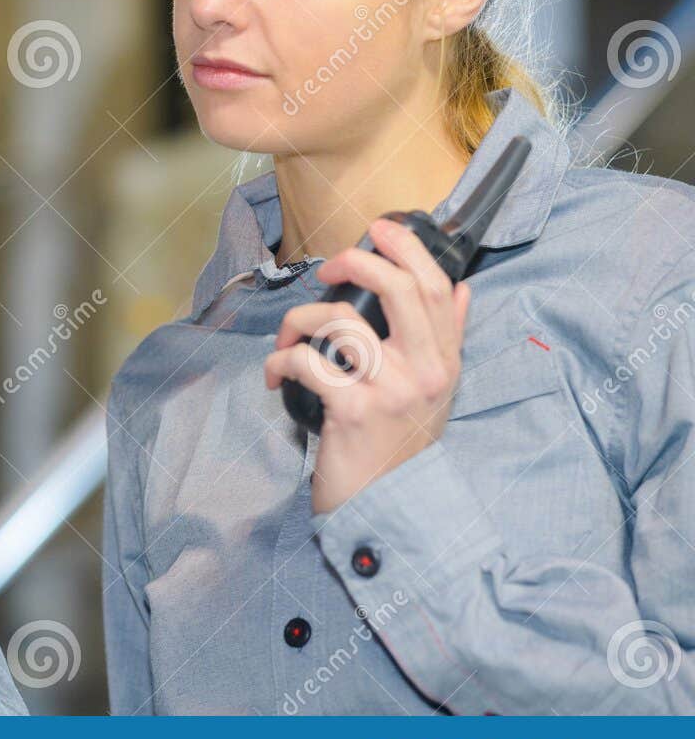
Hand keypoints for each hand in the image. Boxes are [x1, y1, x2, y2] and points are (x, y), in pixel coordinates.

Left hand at [262, 217, 471, 514]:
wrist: (385, 508)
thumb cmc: (399, 445)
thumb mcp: (436, 392)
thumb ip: (448, 339)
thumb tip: (462, 288)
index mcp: (444, 361)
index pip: (437, 288)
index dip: (407, 249)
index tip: (379, 229)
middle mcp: (425, 372)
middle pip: (400, 290)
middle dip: (358, 264)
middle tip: (328, 269)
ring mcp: (391, 391)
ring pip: (341, 322)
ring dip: (299, 320)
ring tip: (287, 341)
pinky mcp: (353, 411)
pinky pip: (309, 362)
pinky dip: (282, 361)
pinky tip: (276, 375)